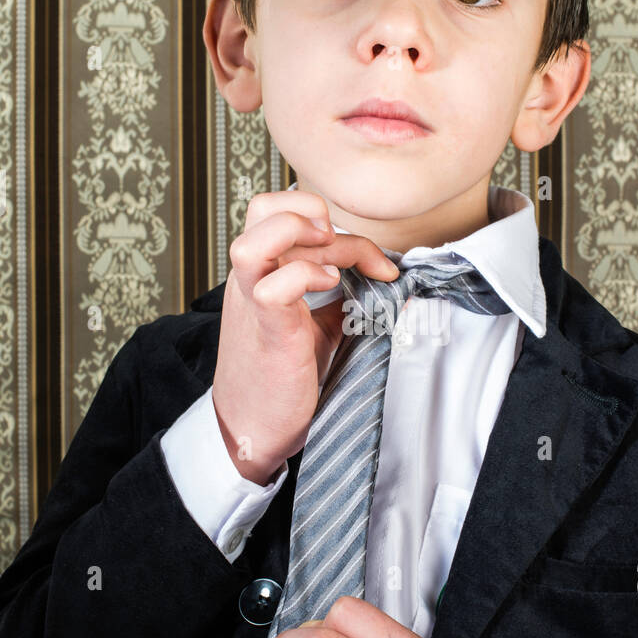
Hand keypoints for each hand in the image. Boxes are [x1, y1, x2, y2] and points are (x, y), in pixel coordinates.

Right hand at [212, 190, 398, 481]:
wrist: (253, 429)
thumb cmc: (284, 377)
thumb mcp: (319, 323)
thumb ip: (342, 295)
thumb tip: (385, 277)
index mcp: (262, 272)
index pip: (278, 209)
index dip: (325, 216)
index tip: (369, 257)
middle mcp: (251, 281)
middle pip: (263, 208)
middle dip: (313, 211)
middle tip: (347, 247)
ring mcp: (253, 305)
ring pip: (252, 242)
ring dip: (299, 238)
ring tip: (331, 260)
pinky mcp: (268, 333)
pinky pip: (271, 288)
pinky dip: (305, 276)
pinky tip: (330, 287)